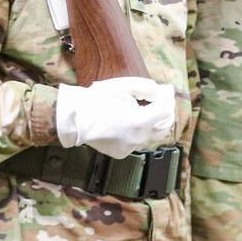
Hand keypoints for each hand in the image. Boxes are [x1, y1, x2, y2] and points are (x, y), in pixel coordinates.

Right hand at [55, 77, 176, 160]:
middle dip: (166, 111)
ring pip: (152, 135)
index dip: (167, 99)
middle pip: (164, 125)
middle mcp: (138, 138)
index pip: (166, 111)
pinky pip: (138, 141)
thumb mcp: (124, 86)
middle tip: (161, 99)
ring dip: (154, 122)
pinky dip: (140, 131)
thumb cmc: (97, 100)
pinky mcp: (122, 153)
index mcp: (139, 122)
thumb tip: (161, 95)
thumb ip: (148, 88)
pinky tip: (131, 121)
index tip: (165, 91)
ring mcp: (130, 148)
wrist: (74, 119)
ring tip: (147, 108)